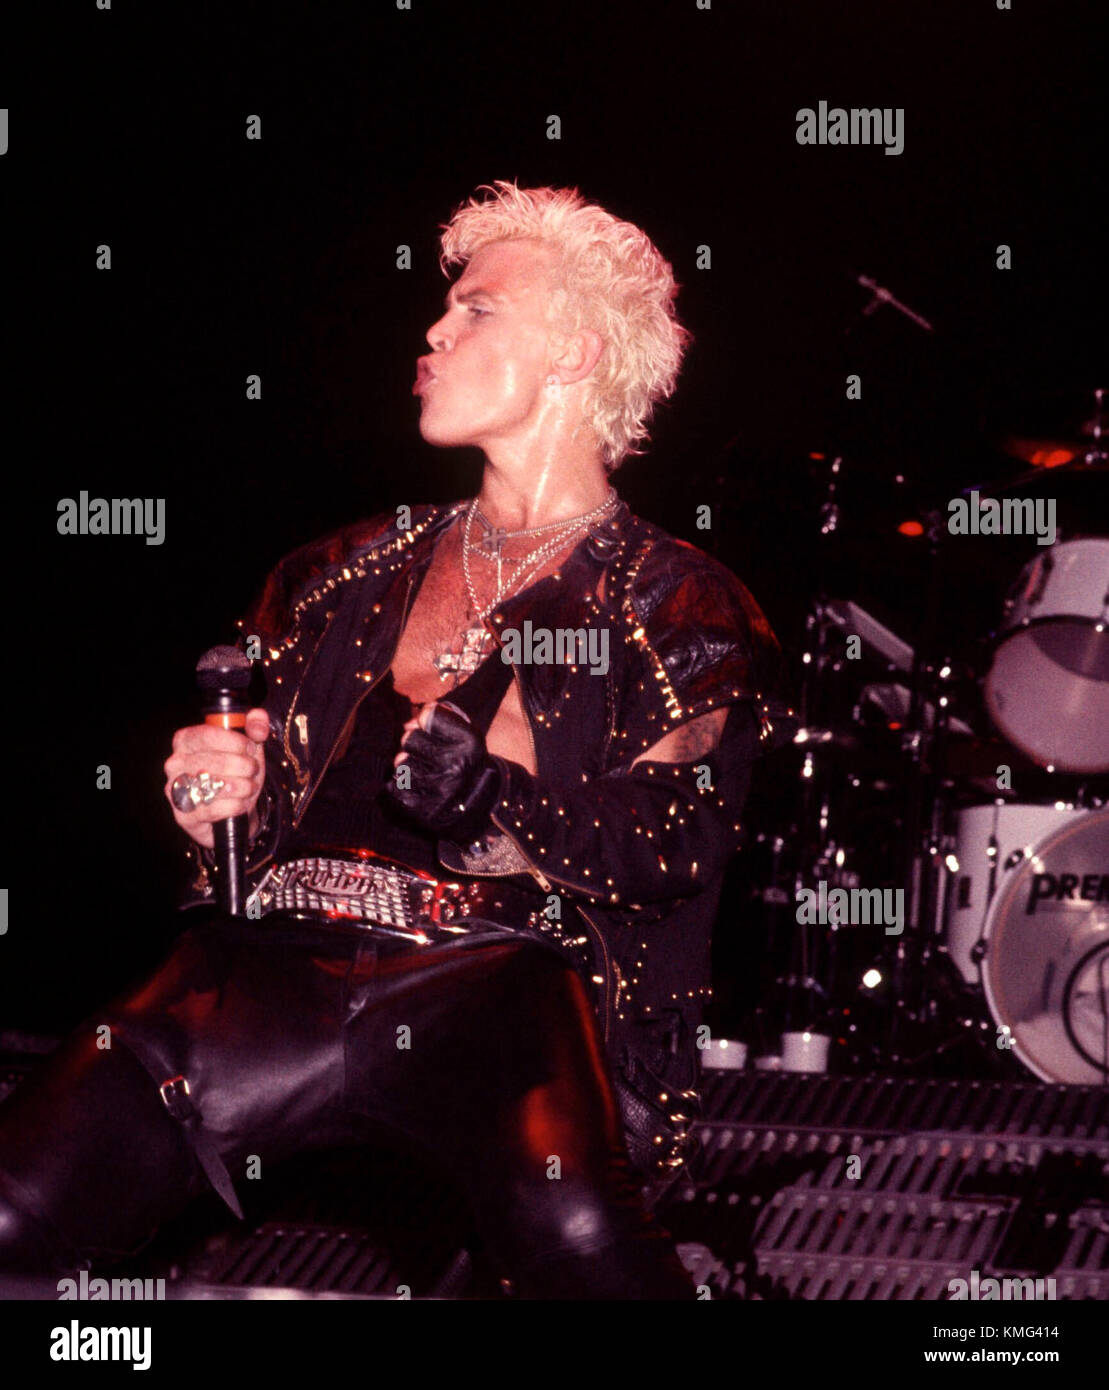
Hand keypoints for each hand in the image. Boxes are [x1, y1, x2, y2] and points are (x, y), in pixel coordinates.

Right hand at [163, 708, 269, 848]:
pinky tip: (242, 802)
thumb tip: (258, 721)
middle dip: (243, 766)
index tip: (251, 748)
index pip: (206, 735)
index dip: (235, 741)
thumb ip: (255, 726)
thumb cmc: (237, 772)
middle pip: (213, 761)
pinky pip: (213, 809)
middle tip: (253, 770)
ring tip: (250, 786)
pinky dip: (235, 805)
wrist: (234, 809)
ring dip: (242, 786)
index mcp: (185, 740)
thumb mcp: (249, 746)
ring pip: (213, 785)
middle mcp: (175, 763)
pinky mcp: (183, 816)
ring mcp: (175, 790)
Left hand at [389, 701, 500, 838]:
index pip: (428, 716)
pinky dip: (403, 785)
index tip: (431, 729)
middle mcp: (455, 765)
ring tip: (424, 771)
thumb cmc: (466, 762)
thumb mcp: (466, 735)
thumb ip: (439, 719)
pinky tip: (419, 787)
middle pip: (408, 738)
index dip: (426, 721)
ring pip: (400, 762)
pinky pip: (395, 785)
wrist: (479, 804)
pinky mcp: (422, 807)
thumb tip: (407, 724)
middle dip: (414, 743)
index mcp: (469, 743)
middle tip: (427, 753)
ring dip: (408, 765)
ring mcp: (438, 788)